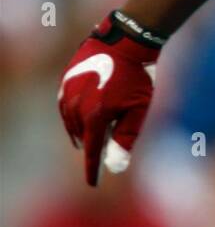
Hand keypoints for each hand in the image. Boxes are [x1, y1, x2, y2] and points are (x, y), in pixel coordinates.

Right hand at [57, 13, 161, 185]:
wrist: (124, 42)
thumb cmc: (137, 77)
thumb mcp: (138, 110)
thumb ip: (126, 138)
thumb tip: (116, 167)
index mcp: (95, 116)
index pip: (92, 151)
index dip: (92, 169)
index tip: (93, 184)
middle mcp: (75, 107)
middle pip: (82, 138)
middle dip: (92, 148)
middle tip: (101, 158)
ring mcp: (67, 94)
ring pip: (71, 124)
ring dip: (82, 134)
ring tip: (92, 140)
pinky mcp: (64, 83)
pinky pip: (65, 109)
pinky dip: (73, 119)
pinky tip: (82, 120)